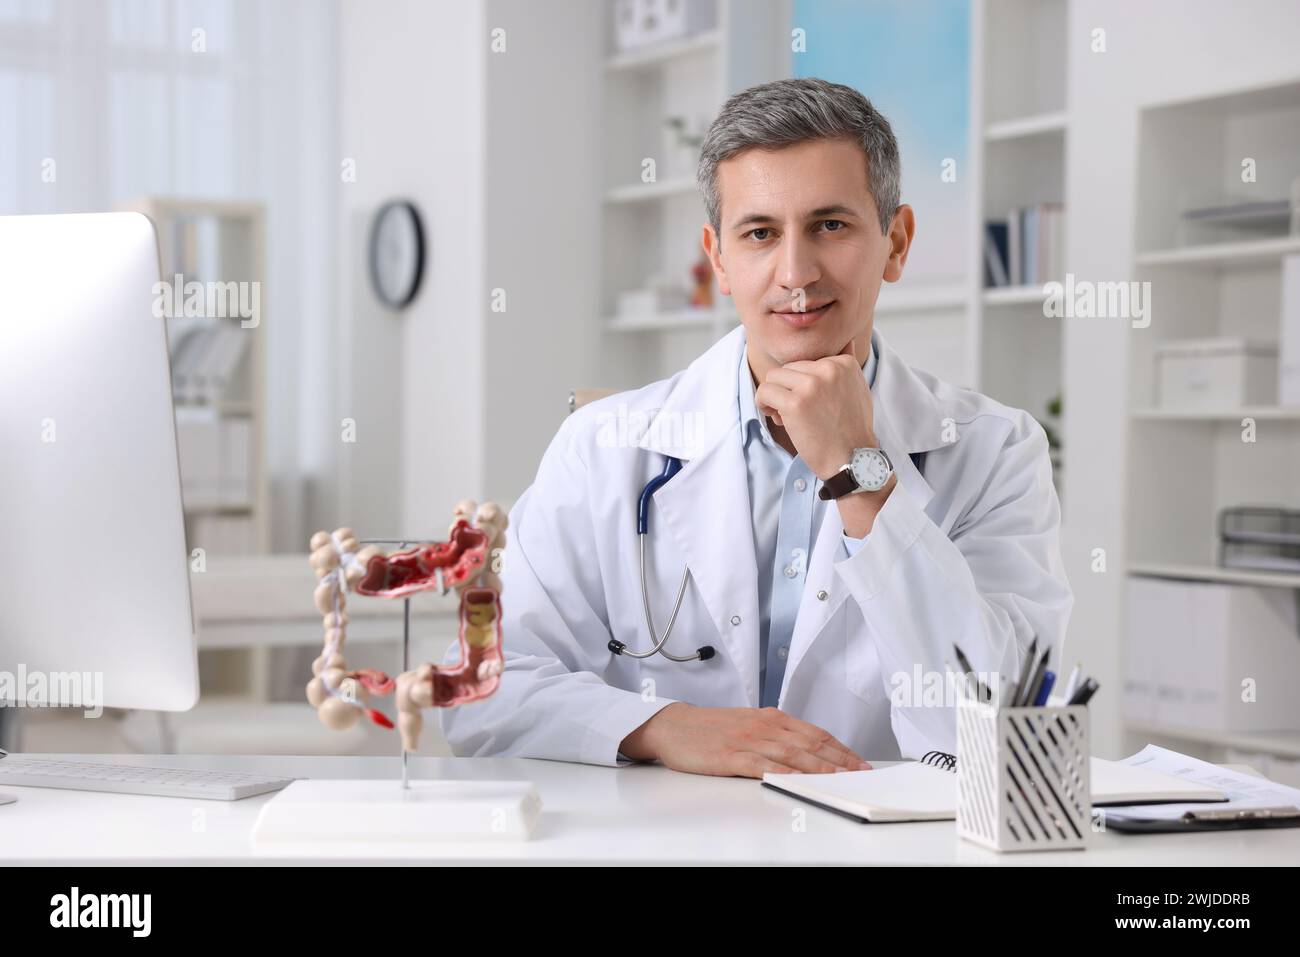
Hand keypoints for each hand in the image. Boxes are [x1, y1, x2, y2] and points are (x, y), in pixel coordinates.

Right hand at [619, 701, 872, 776]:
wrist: (673, 726)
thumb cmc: (710, 728)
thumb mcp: (748, 724)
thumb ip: (775, 734)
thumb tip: (805, 751)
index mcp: (771, 717)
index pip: (815, 734)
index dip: (841, 749)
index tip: (860, 762)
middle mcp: (765, 726)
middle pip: (811, 744)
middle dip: (841, 760)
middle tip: (863, 773)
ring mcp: (750, 741)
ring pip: (794, 755)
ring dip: (821, 768)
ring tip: (843, 780)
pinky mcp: (733, 756)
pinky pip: (765, 766)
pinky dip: (786, 774)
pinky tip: (801, 782)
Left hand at [753, 339, 875, 481]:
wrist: (853, 458)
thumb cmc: (852, 429)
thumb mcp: (858, 389)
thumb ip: (847, 365)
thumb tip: (846, 341)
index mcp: (843, 363)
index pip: (806, 362)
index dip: (802, 384)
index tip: (811, 404)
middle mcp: (828, 368)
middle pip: (788, 368)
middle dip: (787, 389)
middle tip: (798, 413)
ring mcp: (811, 384)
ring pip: (773, 377)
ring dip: (775, 397)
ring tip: (788, 416)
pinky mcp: (796, 402)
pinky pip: (764, 392)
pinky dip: (764, 405)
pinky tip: (778, 418)